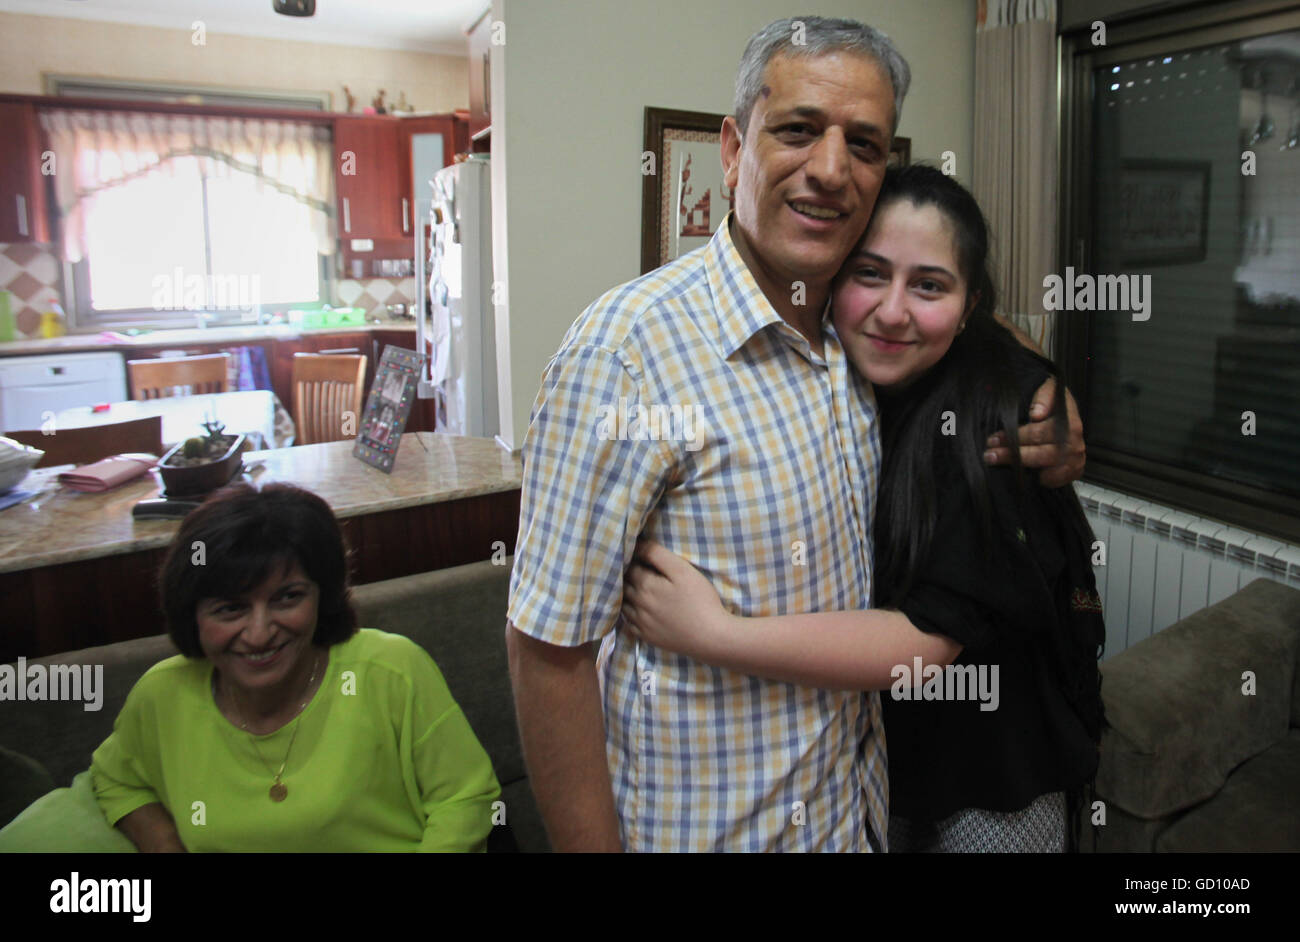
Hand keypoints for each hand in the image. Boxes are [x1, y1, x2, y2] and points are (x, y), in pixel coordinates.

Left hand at [623, 540, 733, 659]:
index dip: (633, 559)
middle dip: (626, 576)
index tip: (637, 555)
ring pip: (623, 604)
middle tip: (633, 569)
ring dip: (624, 594)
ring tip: (633, 588)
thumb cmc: (700, 599)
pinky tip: (636, 610)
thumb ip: (657, 555)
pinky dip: (628, 614)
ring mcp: (640, 622)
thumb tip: (638, 544)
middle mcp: (638, 603)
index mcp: (645, 584)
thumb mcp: (682, 570)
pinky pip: (628, 623)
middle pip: (624, 584)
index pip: (630, 567)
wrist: (710, 636)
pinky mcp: (646, 637)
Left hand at [984, 377, 1084, 487]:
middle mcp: (1075, 439)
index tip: (994, 439)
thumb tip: (1037, 414)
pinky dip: (1044, 480)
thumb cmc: (1050, 400)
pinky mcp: (1075, 468)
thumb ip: (1042, 397)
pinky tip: (1025, 477)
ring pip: (1049, 469)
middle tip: (990, 454)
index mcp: (1068, 419)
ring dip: (1022, 468)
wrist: (1063, 410)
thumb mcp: (1046, 388)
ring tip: (999, 463)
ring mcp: (1076, 455)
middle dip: (1013, 454)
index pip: (1040, 432)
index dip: (1017, 436)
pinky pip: (1060, 479)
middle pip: (1042, 453)